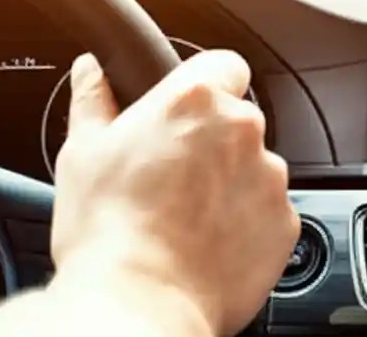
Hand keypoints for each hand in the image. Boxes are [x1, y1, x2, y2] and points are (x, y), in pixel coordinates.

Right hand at [46, 49, 297, 334]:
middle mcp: (241, 129)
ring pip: (254, 167)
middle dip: (211, 141)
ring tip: (186, 217)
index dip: (206, 85)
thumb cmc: (107, 230)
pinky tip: (207, 242)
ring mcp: (269, 177)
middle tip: (171, 175)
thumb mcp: (82, 153)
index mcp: (194, 99)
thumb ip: (93, 99)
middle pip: (237, 120)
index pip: (224, 64)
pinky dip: (245, 223)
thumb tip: (92, 71)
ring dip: (230, 183)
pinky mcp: (284, 223)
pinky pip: (267, 212)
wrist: (139, 302)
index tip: (187, 110)